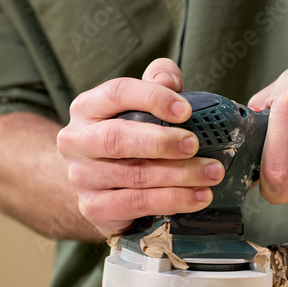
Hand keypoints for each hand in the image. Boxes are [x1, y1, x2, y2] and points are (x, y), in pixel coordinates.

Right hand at [56, 59, 225, 236]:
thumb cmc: (128, 139)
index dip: (153, 99)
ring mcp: (81, 177)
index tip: (185, 110)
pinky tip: (198, 197)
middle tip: (195, 145)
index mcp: (87, 107)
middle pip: (117, 138)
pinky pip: (136, 204)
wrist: (102, 187)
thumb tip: (168, 79)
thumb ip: (158, 83)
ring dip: (179, 176)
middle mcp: (76, 140)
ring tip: (211, 174)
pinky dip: (172, 201)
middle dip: (162, 142)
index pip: (117, 93)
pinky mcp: (93, 207)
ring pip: (133, 176)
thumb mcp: (141, 106)